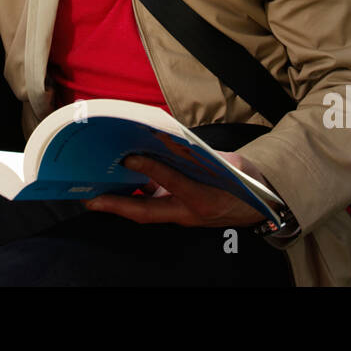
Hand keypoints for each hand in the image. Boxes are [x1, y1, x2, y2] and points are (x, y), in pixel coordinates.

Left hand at [82, 151, 275, 227]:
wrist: (259, 205)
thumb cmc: (242, 180)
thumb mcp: (228, 163)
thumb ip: (199, 152)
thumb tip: (168, 136)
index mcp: (204, 199)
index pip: (172, 183)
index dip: (150, 171)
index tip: (129, 158)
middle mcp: (188, 212)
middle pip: (147, 212)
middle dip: (117, 206)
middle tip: (91, 199)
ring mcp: (181, 214)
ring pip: (146, 210)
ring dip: (121, 201)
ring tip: (95, 187)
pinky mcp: (178, 211)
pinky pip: (152, 205)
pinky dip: (135, 195)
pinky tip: (119, 180)